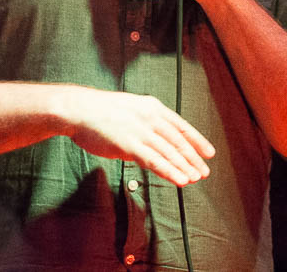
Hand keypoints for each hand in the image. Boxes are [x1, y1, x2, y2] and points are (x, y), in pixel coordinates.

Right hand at [62, 86, 214, 186]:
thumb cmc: (99, 111)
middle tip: (205, 172)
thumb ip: (144, 123)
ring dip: (184, 167)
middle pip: (178, 140)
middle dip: (193, 157)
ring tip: (195, 179)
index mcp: (151, 107)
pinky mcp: (129, 144)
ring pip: (169, 152)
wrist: (78, 109)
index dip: (196, 140)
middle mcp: (150, 117)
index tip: (209, 152)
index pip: (180, 125)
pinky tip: (180, 180)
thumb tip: (152, 141)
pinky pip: (155, 161)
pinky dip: (170, 172)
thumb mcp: (129, 109)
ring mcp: (140, 130)